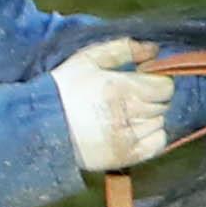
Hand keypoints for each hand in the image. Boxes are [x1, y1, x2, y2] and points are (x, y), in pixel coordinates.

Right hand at [55, 40, 172, 171]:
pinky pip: (157, 145)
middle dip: (152, 99)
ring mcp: (128, 137)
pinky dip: (151, 137)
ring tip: (126, 115)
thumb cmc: (65, 88)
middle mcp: (129, 114)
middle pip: (163, 105)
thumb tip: (154, 49)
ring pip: (160, 124)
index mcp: (122, 87)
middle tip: (131, 98)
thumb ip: (123, 50)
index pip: (165, 86)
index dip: (156, 82)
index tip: (142, 82)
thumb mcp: (89, 59)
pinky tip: (133, 131)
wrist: (40, 126)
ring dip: (150, 118)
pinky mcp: (125, 157)